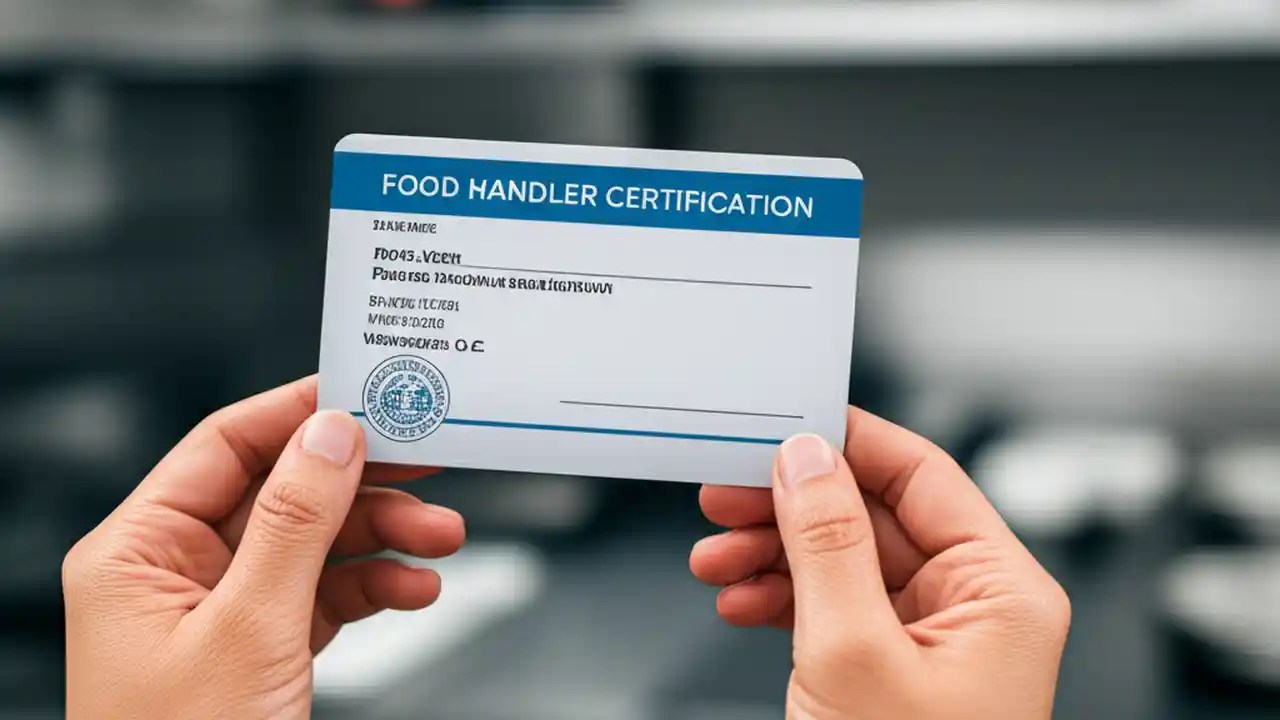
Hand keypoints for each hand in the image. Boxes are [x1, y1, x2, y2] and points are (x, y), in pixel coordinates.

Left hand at [63, 377, 465, 719]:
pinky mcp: (262, 645)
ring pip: (316, 542)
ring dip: (384, 538)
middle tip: (429, 464)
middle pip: (284, 493)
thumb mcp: (247, 629)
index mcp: (137, 552)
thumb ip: (292, 523)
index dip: (299, 413)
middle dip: (364, 485)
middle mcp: (175, 572)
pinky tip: (416, 588)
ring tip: (442, 538)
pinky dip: (376, 587)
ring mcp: (222, 610)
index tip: (367, 392)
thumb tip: (330, 434)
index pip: (225, 446)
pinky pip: (327, 593)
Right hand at [690, 408, 1069, 718]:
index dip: (847, 442)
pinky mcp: (889, 668)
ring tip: (715, 556)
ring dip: (772, 553)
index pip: (922, 475)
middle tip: (725, 490)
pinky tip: (738, 600)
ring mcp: (929, 640)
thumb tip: (807, 458)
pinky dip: (779, 599)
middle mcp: (972, 607)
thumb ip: (827, 545)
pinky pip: (831, 607)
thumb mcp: (854, 653)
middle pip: (870, 516)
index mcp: (1001, 590)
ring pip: (841, 561)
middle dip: (790, 506)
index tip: (783, 422)